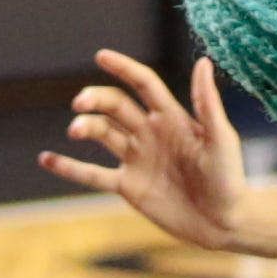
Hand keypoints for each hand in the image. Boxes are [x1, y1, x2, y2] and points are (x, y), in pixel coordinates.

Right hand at [40, 49, 253, 248]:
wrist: (224, 222)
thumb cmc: (229, 177)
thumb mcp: (220, 138)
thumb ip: (207, 102)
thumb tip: (203, 61)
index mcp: (172, 117)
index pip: (143, 84)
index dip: (124, 68)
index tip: (102, 55)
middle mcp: (150, 133)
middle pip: (116, 107)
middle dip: (96, 100)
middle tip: (81, 103)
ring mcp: (137, 159)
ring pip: (103, 135)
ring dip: (86, 128)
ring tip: (75, 130)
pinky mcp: (128, 186)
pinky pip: (93, 174)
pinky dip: (70, 168)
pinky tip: (47, 159)